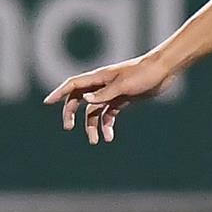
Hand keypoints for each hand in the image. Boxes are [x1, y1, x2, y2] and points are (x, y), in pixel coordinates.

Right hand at [44, 54, 174, 144]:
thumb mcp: (124, 86)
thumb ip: (104, 94)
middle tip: (68, 127)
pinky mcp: (123, 99)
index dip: (59, 93)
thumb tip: (84, 101)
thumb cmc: (144, 74)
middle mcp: (102, 84)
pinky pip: (109, 114)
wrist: (164, 71)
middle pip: (79, 99)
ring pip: (94, 110)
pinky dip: (107, 125)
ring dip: (91, 125)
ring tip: (95, 141)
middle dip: (71, 113)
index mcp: (99, 77)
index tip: (47, 102)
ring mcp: (112, 92)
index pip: (73, 84)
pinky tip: (109, 136)